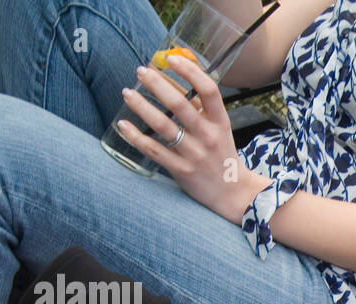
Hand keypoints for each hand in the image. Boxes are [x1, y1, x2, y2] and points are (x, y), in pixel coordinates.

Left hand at [117, 54, 268, 221]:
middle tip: (141, 71)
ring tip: (127, 93)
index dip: (190, 71)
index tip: (172, 58)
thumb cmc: (221, 154)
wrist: (233, 193)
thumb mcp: (218, 128)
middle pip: (180, 104)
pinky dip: (136, 137)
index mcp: (220, 121)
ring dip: (141, 106)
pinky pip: (153, 150)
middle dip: (157, 84)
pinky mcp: (181, 170)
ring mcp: (194, 154)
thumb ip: (200, 105)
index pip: (208, 90)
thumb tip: (175, 78)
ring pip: (163, 125)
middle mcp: (208, 136)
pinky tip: (122, 125)